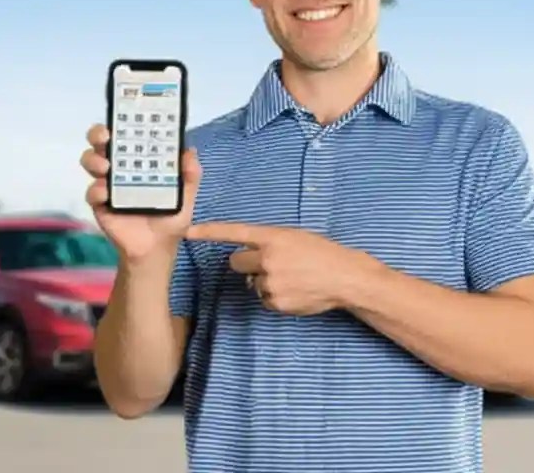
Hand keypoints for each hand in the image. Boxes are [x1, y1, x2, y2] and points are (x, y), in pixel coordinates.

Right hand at [80, 123, 201, 263]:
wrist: (155, 251)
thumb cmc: (170, 220)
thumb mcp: (186, 197)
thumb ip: (190, 176)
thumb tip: (190, 150)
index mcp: (139, 161)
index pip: (127, 135)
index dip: (122, 121)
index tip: (124, 113)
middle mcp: (120, 168)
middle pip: (101, 142)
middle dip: (98, 133)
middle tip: (105, 136)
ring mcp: (107, 185)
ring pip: (90, 162)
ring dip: (94, 159)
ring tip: (105, 166)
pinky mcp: (99, 205)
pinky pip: (91, 193)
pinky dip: (96, 191)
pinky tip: (106, 194)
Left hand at [186, 223, 375, 315]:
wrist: (344, 277)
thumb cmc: (321, 253)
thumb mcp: (293, 237)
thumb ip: (268, 242)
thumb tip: (248, 254)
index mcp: (272, 237)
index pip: (234, 232)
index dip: (209, 232)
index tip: (188, 231)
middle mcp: (267, 258)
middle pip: (236, 262)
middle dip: (246, 263)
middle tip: (268, 263)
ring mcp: (270, 282)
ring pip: (251, 282)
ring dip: (264, 280)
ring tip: (290, 278)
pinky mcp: (275, 302)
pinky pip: (264, 299)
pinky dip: (275, 296)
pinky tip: (294, 290)